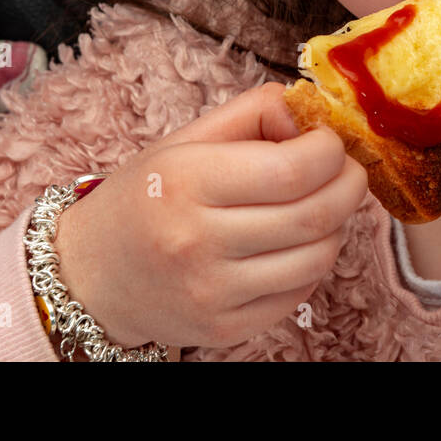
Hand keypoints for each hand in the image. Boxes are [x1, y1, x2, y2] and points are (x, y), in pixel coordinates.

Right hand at [51, 82, 367, 350]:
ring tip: (320, 204)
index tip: (329, 142)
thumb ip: (254, 112)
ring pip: (318, 257)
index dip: (330, 151)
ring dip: (337, 225)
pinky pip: (300, 292)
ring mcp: (212, 292)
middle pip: (315, 215)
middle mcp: (196, 241)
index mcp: (186, 181)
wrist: (90, 275)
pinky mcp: (226, 328)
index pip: (292, 170)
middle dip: (349, 185)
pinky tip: (294, 242)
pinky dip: (312, 262)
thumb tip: (315, 113)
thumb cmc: (146, 196)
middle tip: (347, 170)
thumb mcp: (186, 140)